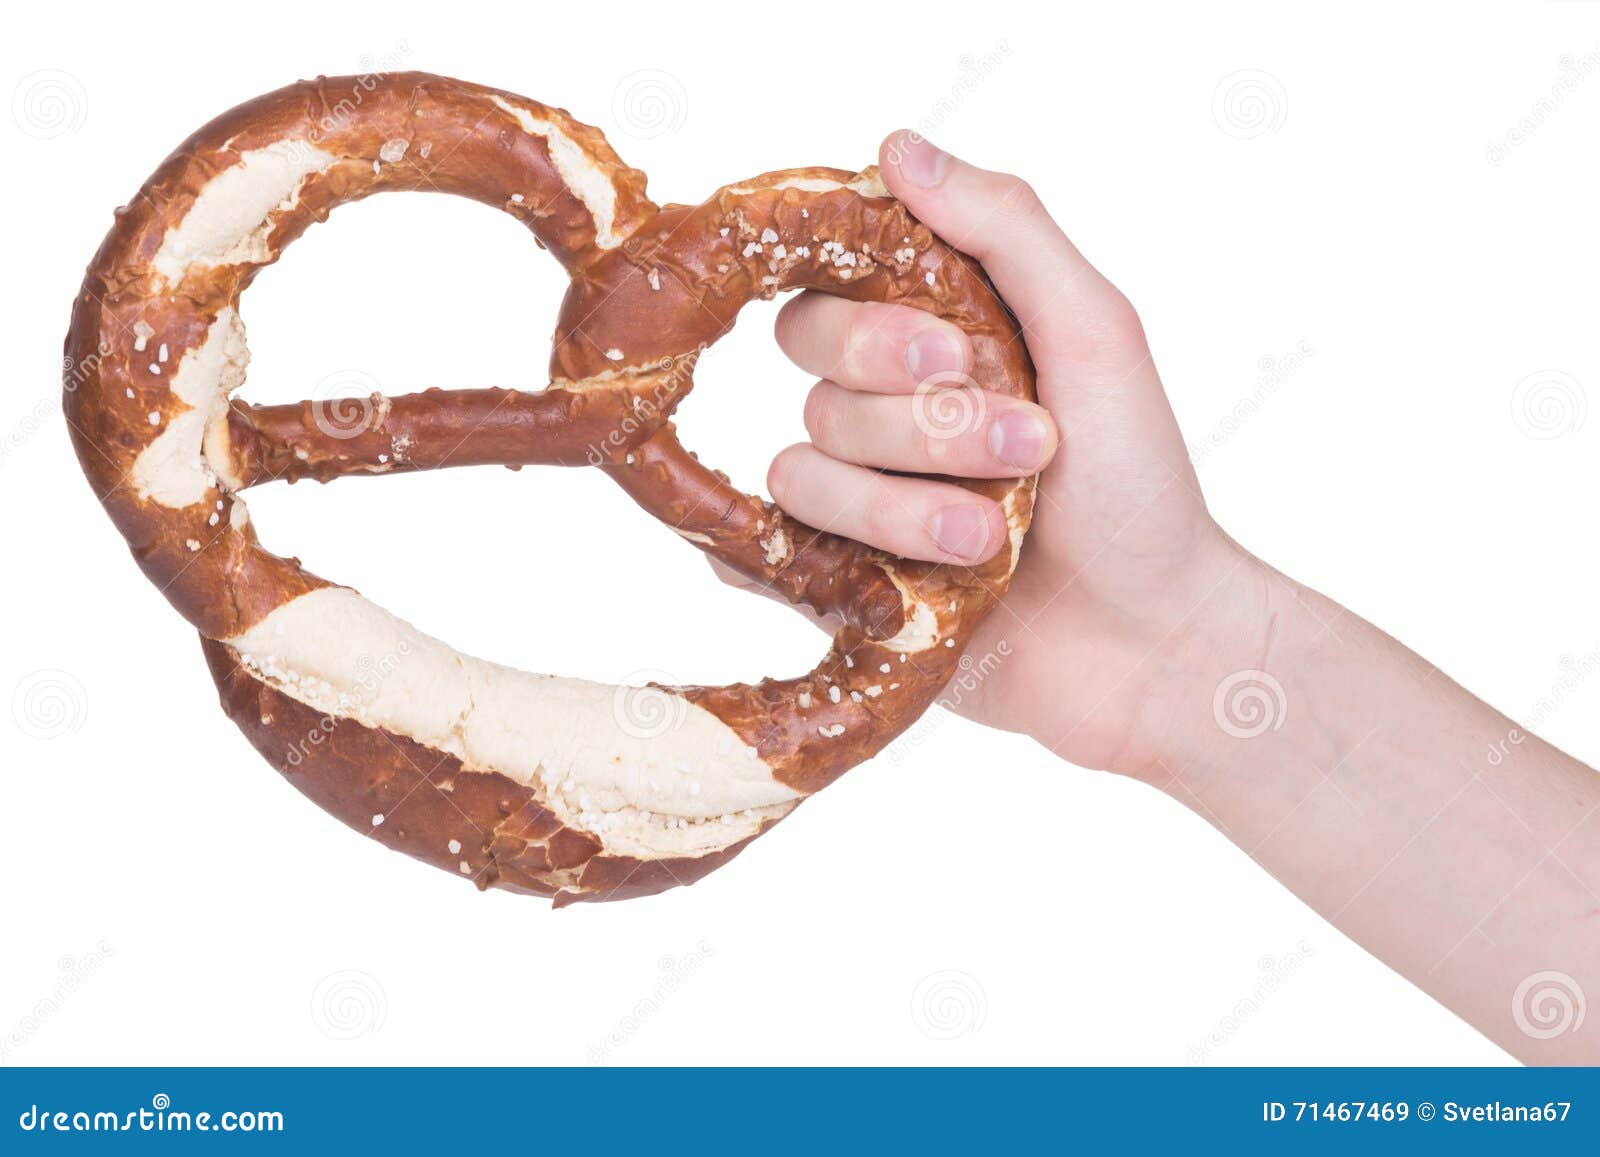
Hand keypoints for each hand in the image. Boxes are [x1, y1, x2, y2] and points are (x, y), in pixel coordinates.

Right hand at [731, 131, 1265, 774]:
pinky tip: (878, 573)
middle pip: (815, 382)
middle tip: (1025, 445)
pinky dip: (808, 558)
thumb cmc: (1140, 487)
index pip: (834, 294)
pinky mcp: (843, 586)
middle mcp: (888, 414)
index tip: (951, 351)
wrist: (1154, 644)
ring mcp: (862, 502)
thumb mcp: (1095, 332)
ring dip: (905, 506)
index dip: (874, 327)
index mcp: (937, 341)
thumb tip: (895, 145)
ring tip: (992, 536)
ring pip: (803, 472)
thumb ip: (1005, 230)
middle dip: (917, 421)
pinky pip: (763, 555)